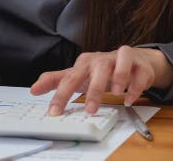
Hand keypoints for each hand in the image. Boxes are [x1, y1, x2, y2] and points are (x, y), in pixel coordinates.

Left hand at [30, 46, 172, 115]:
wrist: (131, 61)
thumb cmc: (99, 71)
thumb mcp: (77, 75)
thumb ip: (56, 81)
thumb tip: (33, 89)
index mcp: (84, 64)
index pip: (69, 78)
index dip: (60, 96)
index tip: (54, 112)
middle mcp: (101, 60)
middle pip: (96, 71)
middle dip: (93, 90)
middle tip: (90, 109)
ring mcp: (120, 60)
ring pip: (120, 65)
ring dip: (118, 78)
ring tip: (116, 93)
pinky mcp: (139, 65)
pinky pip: (139, 74)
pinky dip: (135, 86)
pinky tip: (129, 98)